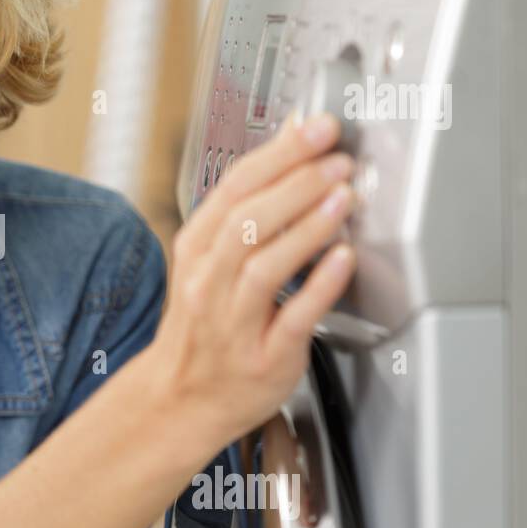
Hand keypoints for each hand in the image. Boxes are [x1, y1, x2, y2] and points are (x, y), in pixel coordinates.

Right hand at [150, 111, 357, 454]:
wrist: (182, 398)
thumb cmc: (204, 327)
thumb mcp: (209, 260)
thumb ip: (246, 208)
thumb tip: (288, 149)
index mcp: (196, 249)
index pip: (234, 189)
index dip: (279, 154)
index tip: (316, 129)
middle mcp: (209, 283)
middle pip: (247, 221)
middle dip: (297, 183)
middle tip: (339, 159)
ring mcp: (233, 322)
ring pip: (264, 266)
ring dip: (307, 227)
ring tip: (344, 197)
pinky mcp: (263, 357)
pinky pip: (292, 316)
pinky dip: (319, 285)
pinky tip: (343, 259)